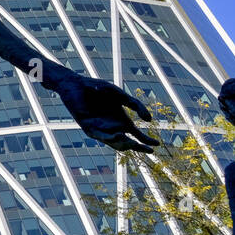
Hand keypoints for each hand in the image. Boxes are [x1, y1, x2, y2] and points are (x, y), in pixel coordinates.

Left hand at [43, 66, 157, 152]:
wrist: (76, 84)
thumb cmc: (97, 89)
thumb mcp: (121, 95)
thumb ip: (136, 105)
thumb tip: (149, 120)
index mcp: (122, 121)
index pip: (137, 136)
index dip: (147, 141)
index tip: (157, 145)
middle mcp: (112, 128)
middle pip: (127, 143)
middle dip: (138, 148)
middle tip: (149, 150)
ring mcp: (100, 129)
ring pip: (115, 143)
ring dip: (124, 144)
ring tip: (133, 143)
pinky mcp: (88, 127)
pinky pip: (100, 136)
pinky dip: (109, 138)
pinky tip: (118, 135)